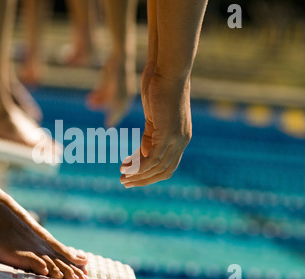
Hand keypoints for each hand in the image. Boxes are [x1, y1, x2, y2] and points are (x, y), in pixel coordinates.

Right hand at [120, 63, 191, 186]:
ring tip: (122, 177)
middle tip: (125, 182)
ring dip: (138, 175)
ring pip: (158, 167)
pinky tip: (126, 168)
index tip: (132, 176)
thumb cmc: (161, 88)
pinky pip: (153, 158)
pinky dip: (138, 166)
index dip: (150, 175)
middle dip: (144, 180)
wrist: (169, 70)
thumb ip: (150, 136)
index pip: (168, 165)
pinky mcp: (168, 133)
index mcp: (180, 137)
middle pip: (165, 171)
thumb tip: (143, 154)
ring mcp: (177, 138)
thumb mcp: (153, 117)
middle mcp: (182, 140)